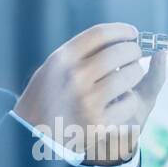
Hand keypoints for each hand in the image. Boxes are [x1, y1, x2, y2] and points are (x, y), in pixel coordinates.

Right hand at [13, 23, 166, 165]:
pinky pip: (129, 102)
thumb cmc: (46, 97)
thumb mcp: (53, 67)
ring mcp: (88, 101)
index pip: (100, 34)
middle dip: (134, 51)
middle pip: (121, 52)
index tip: (132, 33)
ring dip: (135, 73)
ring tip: (130, 76)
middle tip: (135, 55)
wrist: (32, 136)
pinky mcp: (99, 123)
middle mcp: (75, 77)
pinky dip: (129, 101)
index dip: (122, 30)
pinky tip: (121, 101)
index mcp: (62, 59)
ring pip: (131, 75)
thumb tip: (119, 38)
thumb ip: (80, 53)